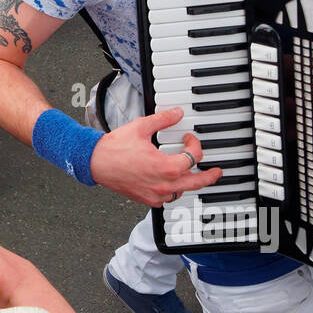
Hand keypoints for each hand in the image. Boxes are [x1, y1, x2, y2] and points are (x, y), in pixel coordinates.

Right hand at [89, 108, 222, 205]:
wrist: (96, 162)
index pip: (192, 158)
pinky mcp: (146, 199)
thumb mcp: (142, 127)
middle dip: (209, 176)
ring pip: (182, 192)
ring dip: (189, 183)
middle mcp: (164, 184)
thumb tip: (177, 113)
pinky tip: (172, 184)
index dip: (194, 145)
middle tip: (216, 172)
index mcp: (166, 167)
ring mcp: (155, 194)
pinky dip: (173, 191)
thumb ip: (163, 119)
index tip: (189, 138)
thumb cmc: (115, 147)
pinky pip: (167, 199)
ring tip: (193, 177)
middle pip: (196, 183)